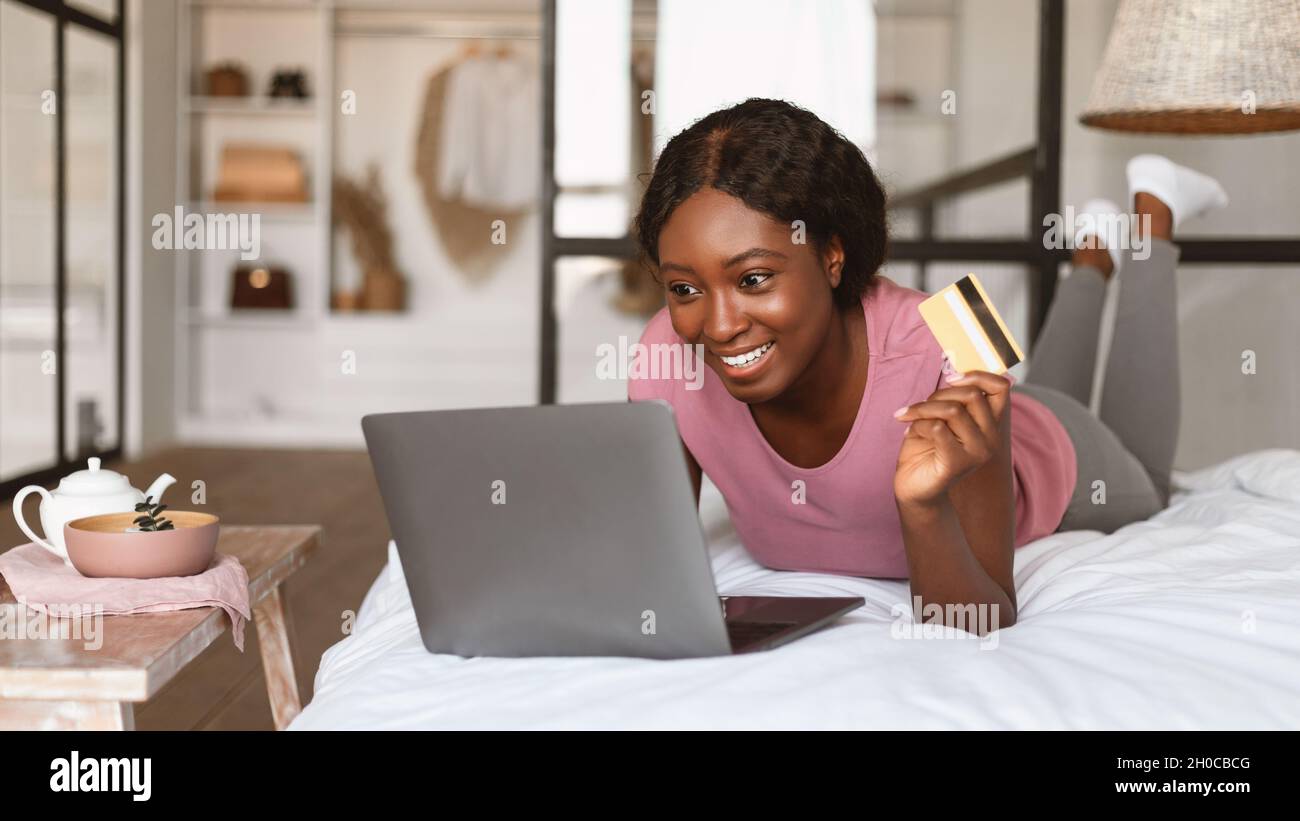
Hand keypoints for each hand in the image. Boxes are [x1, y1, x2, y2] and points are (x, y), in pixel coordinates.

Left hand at [893, 370, 1011, 506]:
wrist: (913, 488)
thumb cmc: (926, 450)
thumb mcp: (940, 418)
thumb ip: (952, 400)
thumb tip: (954, 373)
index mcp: (990, 425)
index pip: (1001, 388)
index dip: (977, 375)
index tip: (950, 377)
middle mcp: (991, 439)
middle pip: (972, 395)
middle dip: (939, 393)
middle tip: (920, 406)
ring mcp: (977, 452)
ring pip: (952, 410)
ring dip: (923, 408)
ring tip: (907, 417)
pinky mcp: (957, 463)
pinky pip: (936, 428)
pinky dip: (917, 425)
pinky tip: (908, 434)